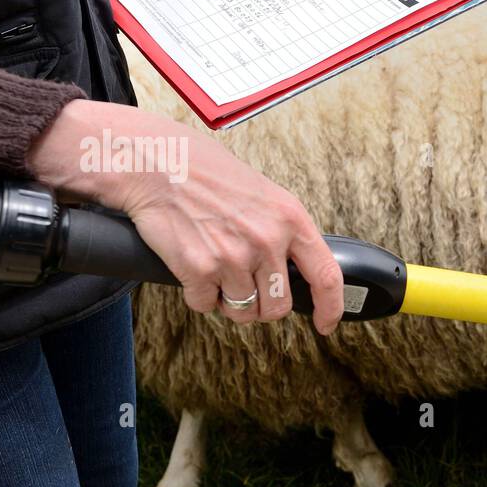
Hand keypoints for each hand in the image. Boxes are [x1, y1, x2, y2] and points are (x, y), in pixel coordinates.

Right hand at [27, 99, 344, 334]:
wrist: (157, 161)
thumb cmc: (208, 175)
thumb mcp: (265, 195)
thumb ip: (285, 232)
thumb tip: (298, 271)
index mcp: (291, 219)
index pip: (326, 276)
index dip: (330, 308)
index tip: (325, 324)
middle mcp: (267, 240)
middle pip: (278, 307)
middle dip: (261, 306)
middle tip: (244, 287)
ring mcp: (233, 257)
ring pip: (242, 312)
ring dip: (228, 302)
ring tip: (215, 271)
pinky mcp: (198, 270)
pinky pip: (205, 305)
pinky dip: (198, 295)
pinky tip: (192, 267)